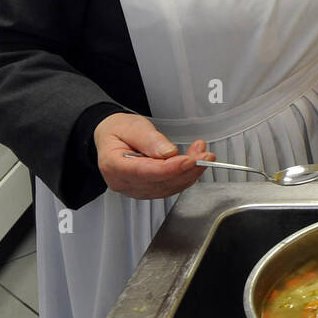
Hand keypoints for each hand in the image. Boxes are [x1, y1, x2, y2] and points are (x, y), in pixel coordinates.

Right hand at [94, 113, 214, 199]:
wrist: (112, 137)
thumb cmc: (118, 131)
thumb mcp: (131, 126)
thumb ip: (149, 140)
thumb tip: (167, 153)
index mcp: (113, 165)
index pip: (145, 172)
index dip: (170, 169)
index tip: (189, 161)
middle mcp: (123, 182)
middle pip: (160, 182)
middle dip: (186, 170)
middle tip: (205, 155)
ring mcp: (136, 189)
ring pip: (169, 187)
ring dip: (190, 173)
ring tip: (203, 154)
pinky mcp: (148, 190)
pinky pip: (170, 187)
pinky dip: (186, 176)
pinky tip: (195, 163)